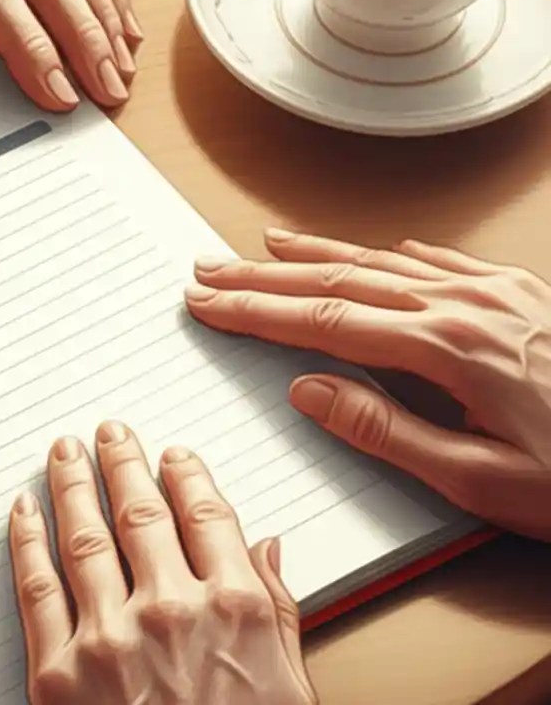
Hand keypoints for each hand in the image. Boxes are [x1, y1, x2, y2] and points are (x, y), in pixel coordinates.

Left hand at [9, 424, 316, 703]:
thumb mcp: (293, 690)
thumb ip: (280, 610)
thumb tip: (266, 546)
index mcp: (237, 610)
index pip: (206, 515)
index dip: (186, 475)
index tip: (173, 454)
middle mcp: (172, 611)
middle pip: (141, 511)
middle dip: (122, 462)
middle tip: (109, 432)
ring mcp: (109, 638)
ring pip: (83, 534)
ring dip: (70, 484)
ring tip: (62, 453)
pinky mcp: (56, 672)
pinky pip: (35, 586)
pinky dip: (25, 539)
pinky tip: (22, 511)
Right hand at [185, 229, 550, 541]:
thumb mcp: (478, 481)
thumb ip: (386, 431)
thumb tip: (312, 389)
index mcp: (446, 350)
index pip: (323, 322)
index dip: (255, 311)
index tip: (208, 302)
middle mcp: (466, 307)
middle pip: (341, 281)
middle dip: (265, 276)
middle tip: (210, 269)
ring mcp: (498, 294)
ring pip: (386, 262)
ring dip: (319, 254)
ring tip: (266, 245)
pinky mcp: (526, 295)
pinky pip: (445, 261)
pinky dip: (396, 253)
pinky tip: (381, 251)